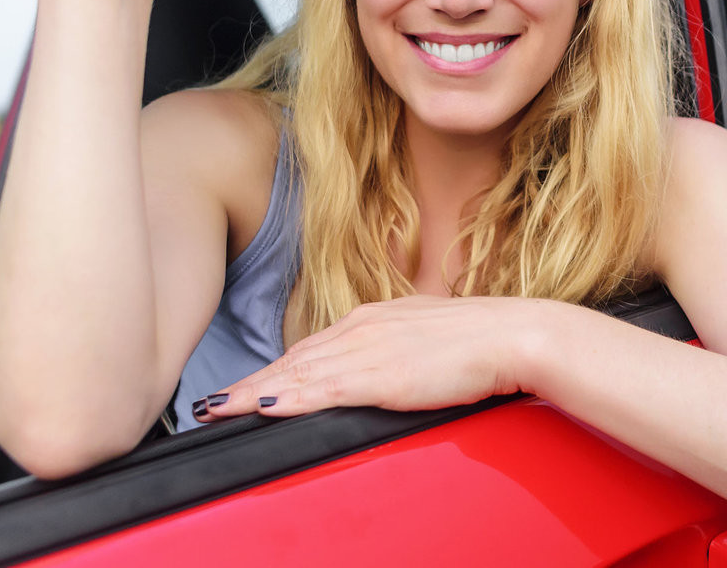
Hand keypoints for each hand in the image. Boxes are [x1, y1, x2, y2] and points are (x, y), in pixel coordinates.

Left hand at [190, 295, 555, 422]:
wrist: (514, 335)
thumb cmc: (484, 339)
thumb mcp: (429, 337)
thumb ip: (399, 348)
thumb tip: (386, 366)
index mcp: (376, 319)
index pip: (313, 348)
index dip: (275, 369)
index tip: (246, 385)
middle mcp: (365, 328)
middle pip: (294, 361)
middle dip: (249, 382)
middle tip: (211, 402)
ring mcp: (370, 350)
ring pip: (298, 374)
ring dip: (254, 392)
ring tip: (220, 407)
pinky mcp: (382, 375)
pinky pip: (323, 389)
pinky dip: (288, 398)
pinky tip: (264, 407)